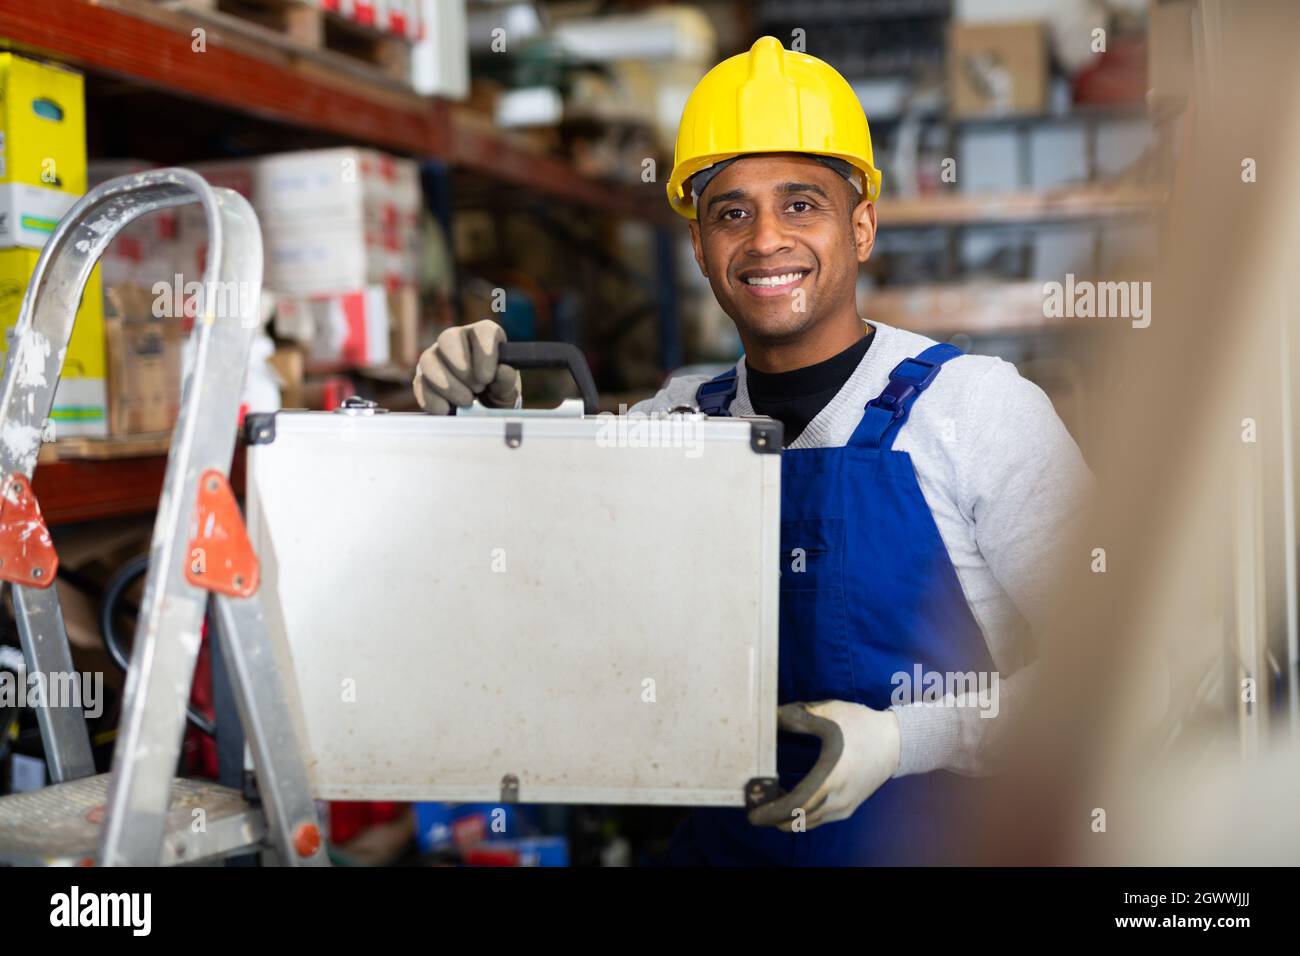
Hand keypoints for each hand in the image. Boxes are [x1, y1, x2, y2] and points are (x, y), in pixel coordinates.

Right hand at [412, 320, 520, 413]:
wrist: (483, 412)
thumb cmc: (497, 393)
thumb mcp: (507, 390)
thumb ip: (507, 381)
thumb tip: (503, 371)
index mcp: (483, 336)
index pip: (484, 331)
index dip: (485, 352)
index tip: (487, 377)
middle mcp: (457, 340)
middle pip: (449, 337)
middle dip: (460, 364)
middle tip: (477, 387)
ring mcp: (436, 357)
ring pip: (429, 360)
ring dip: (447, 384)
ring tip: (466, 402)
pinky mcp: (423, 378)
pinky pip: (420, 384)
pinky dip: (432, 399)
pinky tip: (446, 409)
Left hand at [748, 700, 900, 831]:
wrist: (895, 741)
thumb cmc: (860, 725)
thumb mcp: (827, 713)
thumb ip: (794, 716)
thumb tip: (768, 717)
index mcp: (830, 778)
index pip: (794, 807)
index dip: (770, 812)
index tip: (752, 812)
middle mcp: (837, 799)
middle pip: (797, 821)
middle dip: (772, 816)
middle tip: (757, 801)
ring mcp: (844, 806)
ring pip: (808, 822)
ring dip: (787, 815)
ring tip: (772, 796)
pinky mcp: (848, 807)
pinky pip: (819, 818)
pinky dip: (802, 814)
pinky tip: (793, 797)